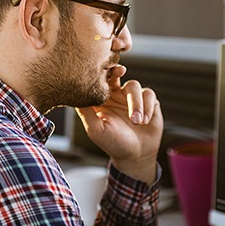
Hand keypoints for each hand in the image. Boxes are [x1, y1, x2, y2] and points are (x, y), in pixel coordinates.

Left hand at [76, 65, 163, 184]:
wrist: (135, 155)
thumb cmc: (112, 143)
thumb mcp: (95, 129)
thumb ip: (86, 112)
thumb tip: (75, 95)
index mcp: (101, 99)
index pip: (99, 80)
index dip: (100, 72)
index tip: (102, 70)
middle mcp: (116, 94)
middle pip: (116, 74)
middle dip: (117, 70)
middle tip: (120, 71)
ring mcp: (132, 97)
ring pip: (134, 85)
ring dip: (136, 103)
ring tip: (136, 121)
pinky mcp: (148, 101)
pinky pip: (149, 94)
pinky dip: (147, 107)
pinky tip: (144, 121)